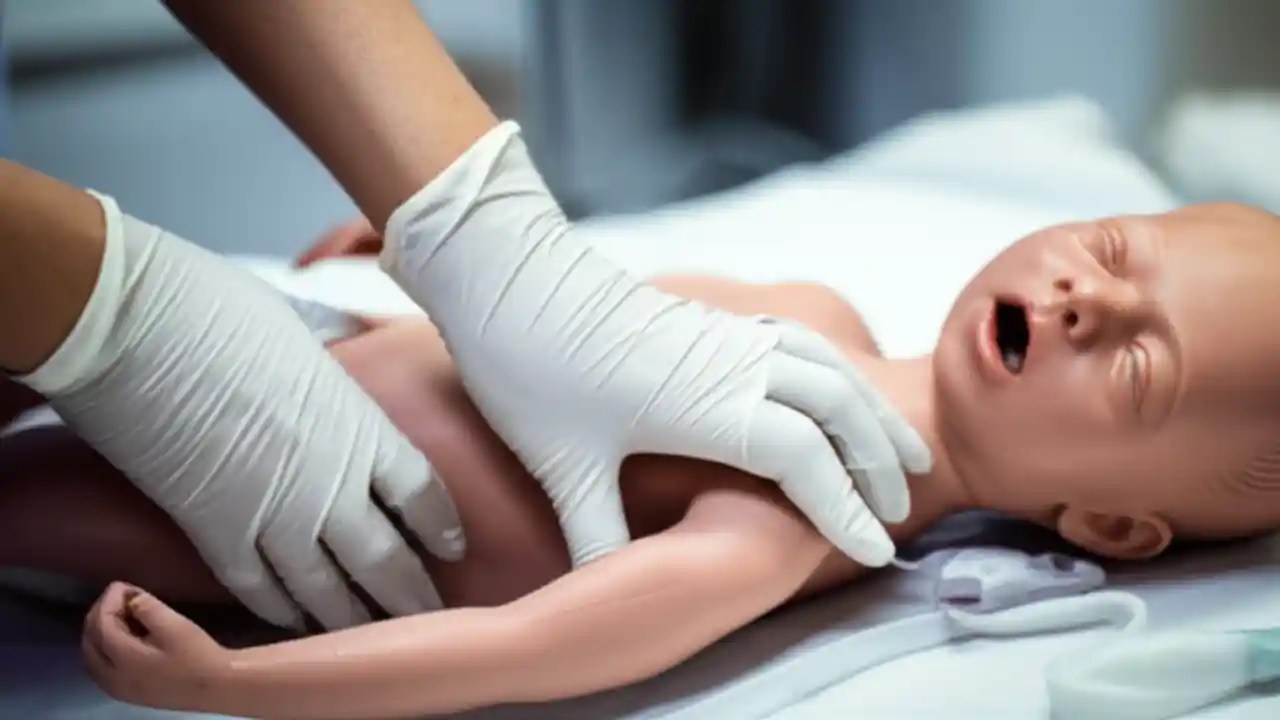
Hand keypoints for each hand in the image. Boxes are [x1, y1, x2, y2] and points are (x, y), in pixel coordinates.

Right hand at [23, 193, 460, 629]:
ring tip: (369, 635)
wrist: (135, 326)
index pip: (421, 493)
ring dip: (352, 618)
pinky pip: (258, 590)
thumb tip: (328, 390)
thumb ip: (327, 385)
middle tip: (427, 617)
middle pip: (386, 559)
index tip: (451, 546)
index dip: (440, 527)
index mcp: (361, 428)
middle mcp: (330, 485)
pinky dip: (280, 613)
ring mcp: (273, 516)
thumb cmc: (218, 311)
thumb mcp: (304, 342)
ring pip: (327, 592)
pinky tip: (294, 623)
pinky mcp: (212, 534)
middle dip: (410, 594)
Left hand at [82, 582, 227, 712]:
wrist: (215, 687)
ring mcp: (115, 688)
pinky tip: (122, 637)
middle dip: (101, 612)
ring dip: (99, 630)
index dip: (109, 599)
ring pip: (91, 654)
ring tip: (122, 613)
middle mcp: (110, 676)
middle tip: (123, 597)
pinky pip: (100, 666)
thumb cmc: (197, 655)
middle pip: (90, 638)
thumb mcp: (176, 626)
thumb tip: (131, 599)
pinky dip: (103, 646)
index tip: (125, 584)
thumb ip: (149, 609)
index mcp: (122, 658)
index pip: (101, 622)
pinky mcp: (124, 693)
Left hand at [381, 122, 931, 566]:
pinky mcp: (712, 317)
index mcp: (711, 407)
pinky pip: (799, 341)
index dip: (846, 509)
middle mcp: (737, 364)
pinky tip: (832, 383)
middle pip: (840, 407)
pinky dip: (834, 368)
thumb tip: (605, 601)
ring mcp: (728, 333)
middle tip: (900, 506)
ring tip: (900, 446)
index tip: (875, 551)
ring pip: (828, 367)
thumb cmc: (530, 365)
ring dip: (869, 409)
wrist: (506, 272)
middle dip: (878, 459)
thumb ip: (598, 537)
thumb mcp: (563, 465)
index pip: (808, 461)